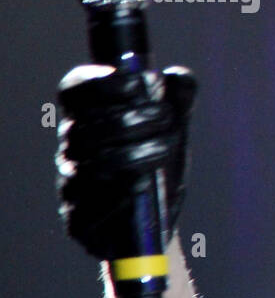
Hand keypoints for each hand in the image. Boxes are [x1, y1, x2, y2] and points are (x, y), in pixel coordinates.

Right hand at [55, 64, 196, 260]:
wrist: (153, 219)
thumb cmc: (158, 165)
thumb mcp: (173, 129)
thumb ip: (179, 99)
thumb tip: (179, 77)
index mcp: (88, 118)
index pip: (73, 90)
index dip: (98, 82)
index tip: (135, 84)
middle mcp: (73, 147)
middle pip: (87, 126)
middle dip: (132, 118)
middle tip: (165, 117)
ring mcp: (72, 183)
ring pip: (94, 163)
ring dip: (137, 153)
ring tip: (165, 150)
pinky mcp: (78, 218)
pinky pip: (94, 204)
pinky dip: (122, 191)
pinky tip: (142, 185)